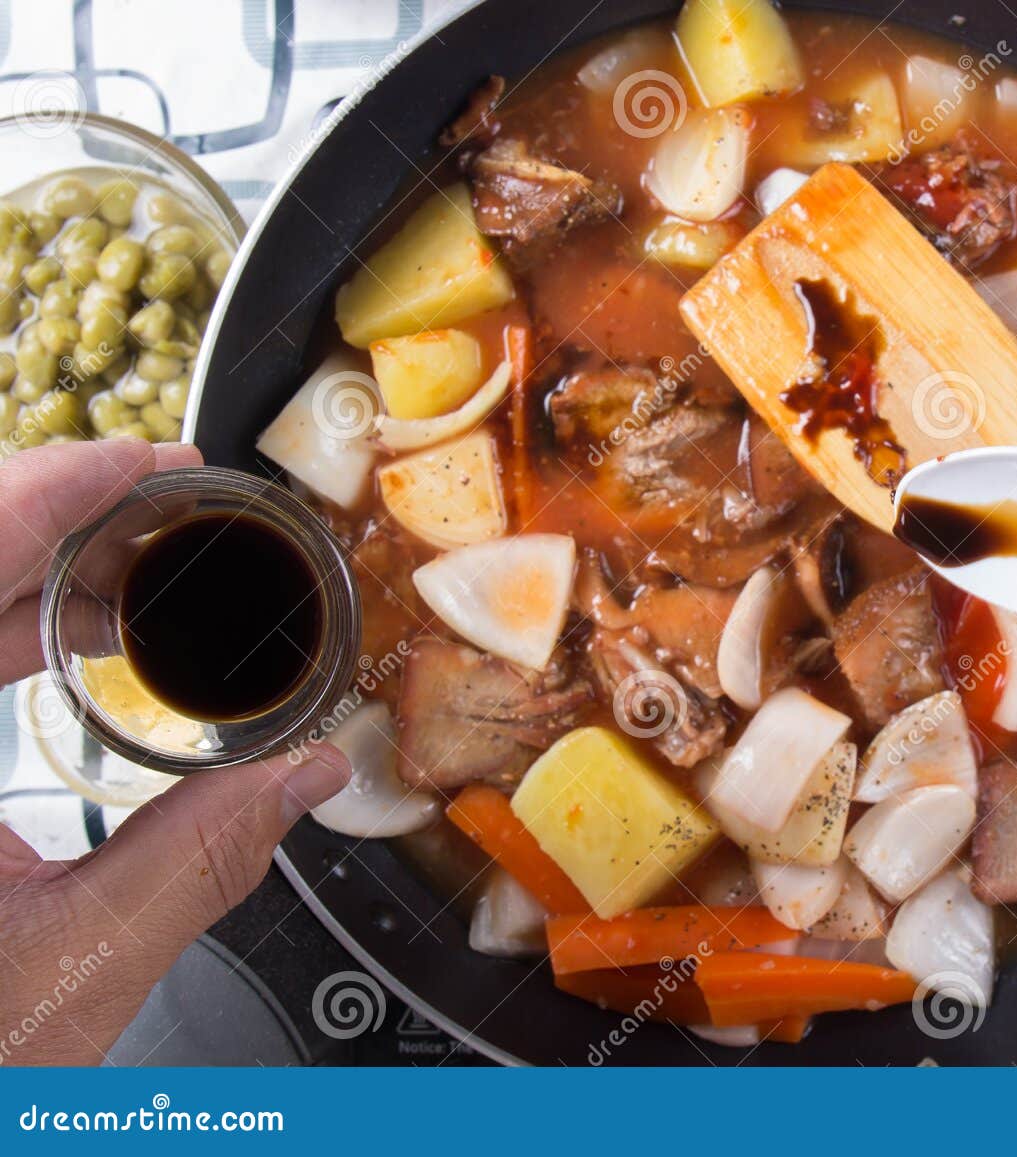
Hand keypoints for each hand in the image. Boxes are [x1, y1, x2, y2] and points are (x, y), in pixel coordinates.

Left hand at [0, 440, 349, 1065]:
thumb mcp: (75, 966)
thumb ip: (200, 858)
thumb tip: (305, 775)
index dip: (52, 489)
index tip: (150, 461)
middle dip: (61, 519)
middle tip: (173, 506)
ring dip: (35, 575)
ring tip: (146, 572)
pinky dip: (4, 631)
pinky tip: (73, 640)